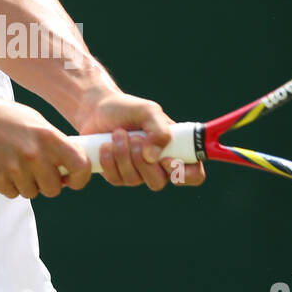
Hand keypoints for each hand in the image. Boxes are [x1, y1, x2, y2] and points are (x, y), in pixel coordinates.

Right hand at [0, 92, 91, 199]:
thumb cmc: (2, 118)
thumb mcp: (34, 121)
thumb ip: (54, 143)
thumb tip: (71, 165)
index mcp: (48, 136)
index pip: (80, 165)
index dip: (80, 178)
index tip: (73, 180)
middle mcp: (34, 154)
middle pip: (54, 189)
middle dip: (47, 183)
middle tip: (35, 170)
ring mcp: (14, 169)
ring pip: (32, 193)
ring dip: (25, 184)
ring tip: (12, 163)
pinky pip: (13, 193)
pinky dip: (8, 185)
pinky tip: (0, 166)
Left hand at [72, 90, 207, 190]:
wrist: (98, 109)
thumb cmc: (128, 109)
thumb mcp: (148, 111)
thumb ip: (159, 130)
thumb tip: (152, 157)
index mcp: (176, 150)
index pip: (193, 175)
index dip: (185, 174)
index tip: (167, 159)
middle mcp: (159, 165)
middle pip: (158, 182)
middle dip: (142, 161)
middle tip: (134, 137)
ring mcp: (138, 173)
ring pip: (134, 180)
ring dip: (123, 155)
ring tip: (118, 133)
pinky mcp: (117, 175)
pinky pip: (116, 179)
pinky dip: (109, 161)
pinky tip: (106, 145)